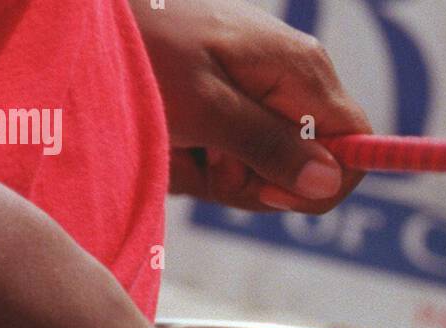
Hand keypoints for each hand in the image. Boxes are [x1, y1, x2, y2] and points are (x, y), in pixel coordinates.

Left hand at [131, 0, 370, 212]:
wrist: (89, 15)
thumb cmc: (140, 48)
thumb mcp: (203, 107)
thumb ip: (268, 146)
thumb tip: (329, 180)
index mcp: (301, 70)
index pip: (355, 149)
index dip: (322, 187)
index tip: (267, 192)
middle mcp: (294, 78)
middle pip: (311, 168)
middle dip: (258, 181)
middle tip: (205, 158)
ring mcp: (266, 89)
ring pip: (272, 168)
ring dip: (223, 173)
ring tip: (181, 142)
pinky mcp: (238, 101)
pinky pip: (241, 153)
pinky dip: (205, 158)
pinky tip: (176, 138)